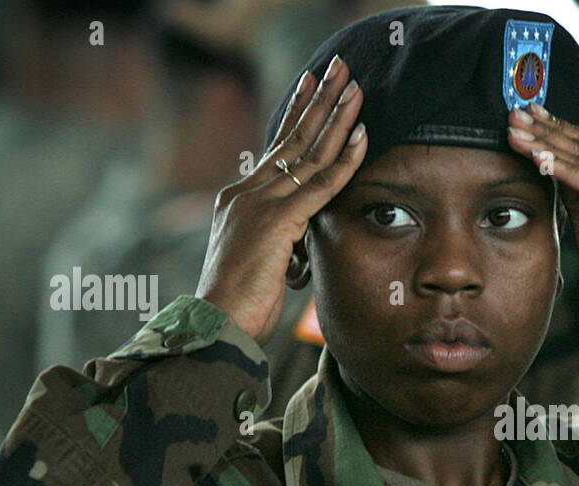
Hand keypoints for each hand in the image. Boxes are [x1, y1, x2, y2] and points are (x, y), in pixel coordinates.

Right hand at [196, 56, 366, 344]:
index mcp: (240, 200)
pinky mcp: (275, 222)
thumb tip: (299, 249)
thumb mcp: (264, 266)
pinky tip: (361, 135)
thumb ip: (281, 245)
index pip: (276, 149)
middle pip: (291, 138)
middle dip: (318, 100)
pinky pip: (319, 184)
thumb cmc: (240, 306)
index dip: (297, 116)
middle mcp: (247, 193)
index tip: (314, 87)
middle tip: (338, 69)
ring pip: (307, 152)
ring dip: (335, 116)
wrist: (216, 324)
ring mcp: (260, 204)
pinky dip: (344, 159)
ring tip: (356, 88)